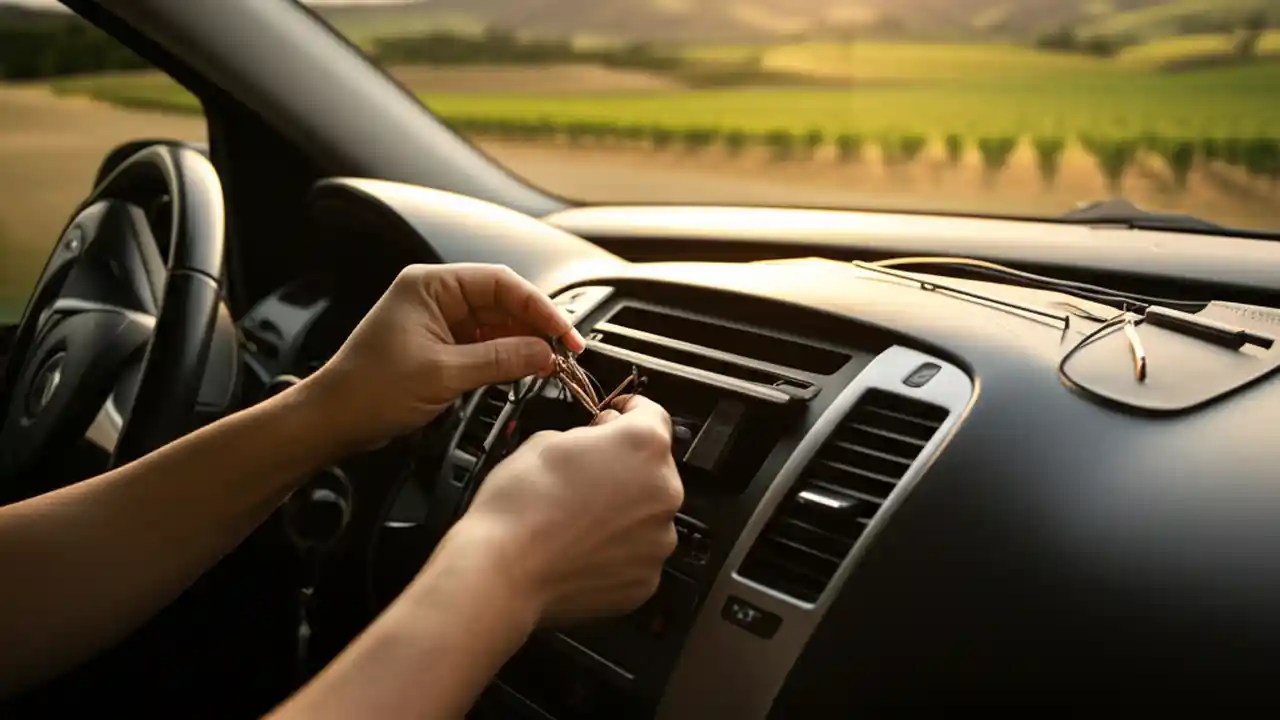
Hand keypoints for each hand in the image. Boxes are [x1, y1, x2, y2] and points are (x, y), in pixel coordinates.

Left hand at [301, 263, 584, 454]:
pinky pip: (485, 345)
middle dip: (535, 327)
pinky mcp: (441, 347)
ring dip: (524, 344)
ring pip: (497, 325)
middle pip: (503, 302)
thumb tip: (545, 354)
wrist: (333, 420)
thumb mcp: (443, 374)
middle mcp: (437, 297)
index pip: (501, 283)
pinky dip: (507, 357)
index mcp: (431, 285)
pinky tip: (525, 370)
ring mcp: (439, 322)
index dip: (539, 307)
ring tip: (549, 366)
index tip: (565, 334)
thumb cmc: (369, 390)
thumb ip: (500, 360)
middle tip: (565, 353)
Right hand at [441, 394, 682, 623]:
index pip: (652, 415)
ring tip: (580, 518)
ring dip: (624, 509)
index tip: (615, 415)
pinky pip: (638, 553)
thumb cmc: (520, 500)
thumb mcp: (548, 439)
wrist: (504, 568)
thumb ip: (590, 434)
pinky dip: (618, 549)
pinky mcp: (647, 579)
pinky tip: (583, 547)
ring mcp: (660, 539)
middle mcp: (665, 491)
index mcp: (645, 445)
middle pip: (653, 468)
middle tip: (586, 474)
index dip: (630, 411)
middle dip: (625, 466)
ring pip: (647, 514)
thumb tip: (601, 440)